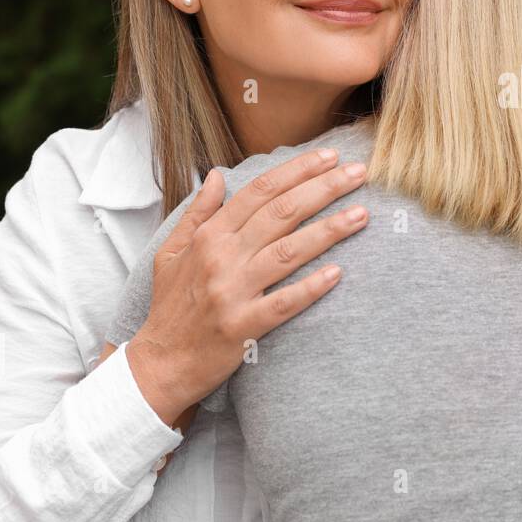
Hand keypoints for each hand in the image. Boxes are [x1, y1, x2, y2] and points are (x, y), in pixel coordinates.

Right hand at [126, 147, 369, 426]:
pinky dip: (310, 287)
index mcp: (209, 236)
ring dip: (329, 230)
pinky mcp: (243, 326)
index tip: (329, 157)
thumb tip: (216, 175)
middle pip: (281, 212)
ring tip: (362, 214)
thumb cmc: (171, 307)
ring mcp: (232, 292)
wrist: (160, 364)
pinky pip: (283, 303)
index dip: (297, 170)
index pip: (260, 191)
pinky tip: (337, 273)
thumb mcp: (172, 252)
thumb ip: (198, 212)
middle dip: (324, 188)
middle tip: (358, 173)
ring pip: (288, 252)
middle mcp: (221, 257)